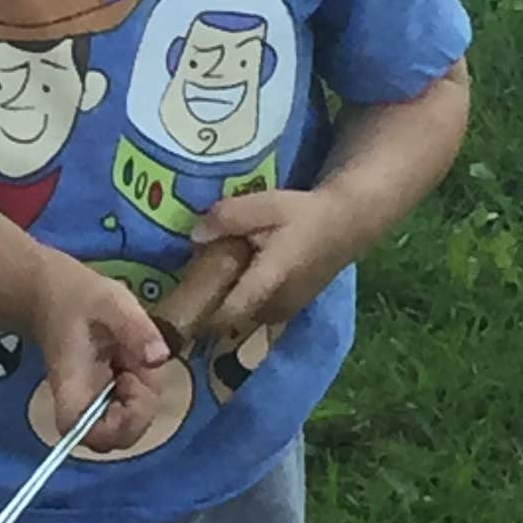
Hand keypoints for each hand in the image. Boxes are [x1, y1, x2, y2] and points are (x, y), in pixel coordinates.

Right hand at [29, 256, 171, 453]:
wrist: (56, 297)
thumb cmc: (79, 298)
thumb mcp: (112, 302)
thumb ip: (135, 328)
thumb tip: (159, 358)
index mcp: (72, 385)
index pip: (79, 429)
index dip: (112, 425)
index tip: (129, 384)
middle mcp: (79, 405)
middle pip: (110, 439)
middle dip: (138, 410)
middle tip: (136, 369)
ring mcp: (93, 407)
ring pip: (125, 430)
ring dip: (143, 400)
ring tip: (133, 361)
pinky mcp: (105, 402)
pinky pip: (129, 414)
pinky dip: (142, 393)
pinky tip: (133, 365)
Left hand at [191, 189, 361, 341]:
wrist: (345, 225)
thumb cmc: (303, 214)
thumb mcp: (266, 204)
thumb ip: (229, 218)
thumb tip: (194, 235)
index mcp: (270, 279)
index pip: (231, 312)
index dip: (201, 316)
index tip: (177, 309)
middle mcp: (277, 305)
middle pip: (229, 318)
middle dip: (209, 305)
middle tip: (190, 284)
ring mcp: (284, 313)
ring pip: (242, 318)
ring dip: (226, 303)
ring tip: (213, 279)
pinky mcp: (287, 312)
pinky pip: (254, 314)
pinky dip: (242, 301)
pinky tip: (238, 278)